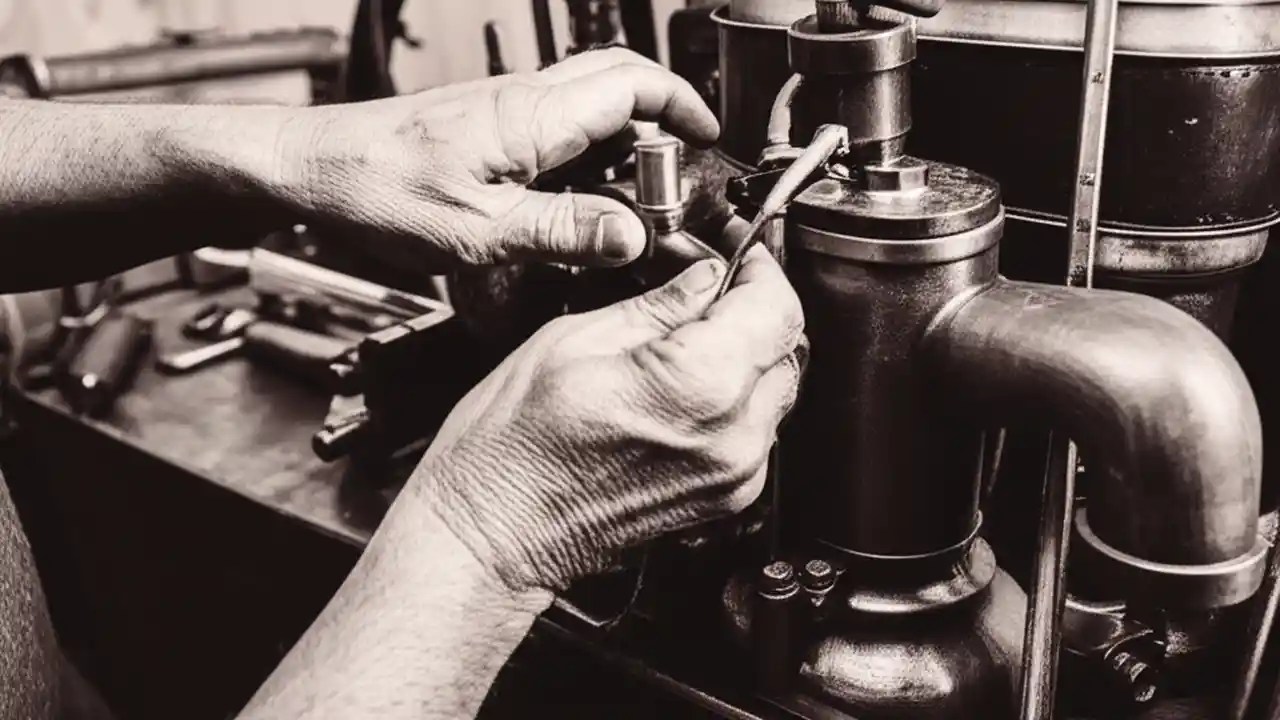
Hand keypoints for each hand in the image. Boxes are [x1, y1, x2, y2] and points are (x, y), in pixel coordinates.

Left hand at [278, 48, 718, 271]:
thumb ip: (563, 232)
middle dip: (664, 111)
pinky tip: (579, 193)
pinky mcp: (482, 125)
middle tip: (684, 159)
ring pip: (586, 99)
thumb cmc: (373, 189)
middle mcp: (521, 100)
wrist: (308, 168)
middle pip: (617, 79)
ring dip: (624, 132)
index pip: (633, 86)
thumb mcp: (478, 231)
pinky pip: (553, 122)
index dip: (682, 107)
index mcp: (531, 116)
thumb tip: (632, 236)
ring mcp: (501, 109)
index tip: (710, 137)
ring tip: (638, 188)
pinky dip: (585, 148)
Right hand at [407, 246, 803, 595]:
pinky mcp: (726, 495)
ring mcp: (734, 472)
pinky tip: (682, 386)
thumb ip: (658, 305)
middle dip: (752, 309)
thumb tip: (702, 277)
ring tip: (685, 340)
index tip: (740, 252)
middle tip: (705, 288)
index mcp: (699, 385)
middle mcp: (732, 435)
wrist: (497, 531)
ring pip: (776, 387)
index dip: (761, 267)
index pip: (777, 307)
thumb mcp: (576, 340)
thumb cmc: (514, 449)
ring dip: (745, 353)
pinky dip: (735, 396)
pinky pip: (756, 427)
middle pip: (785, 346)